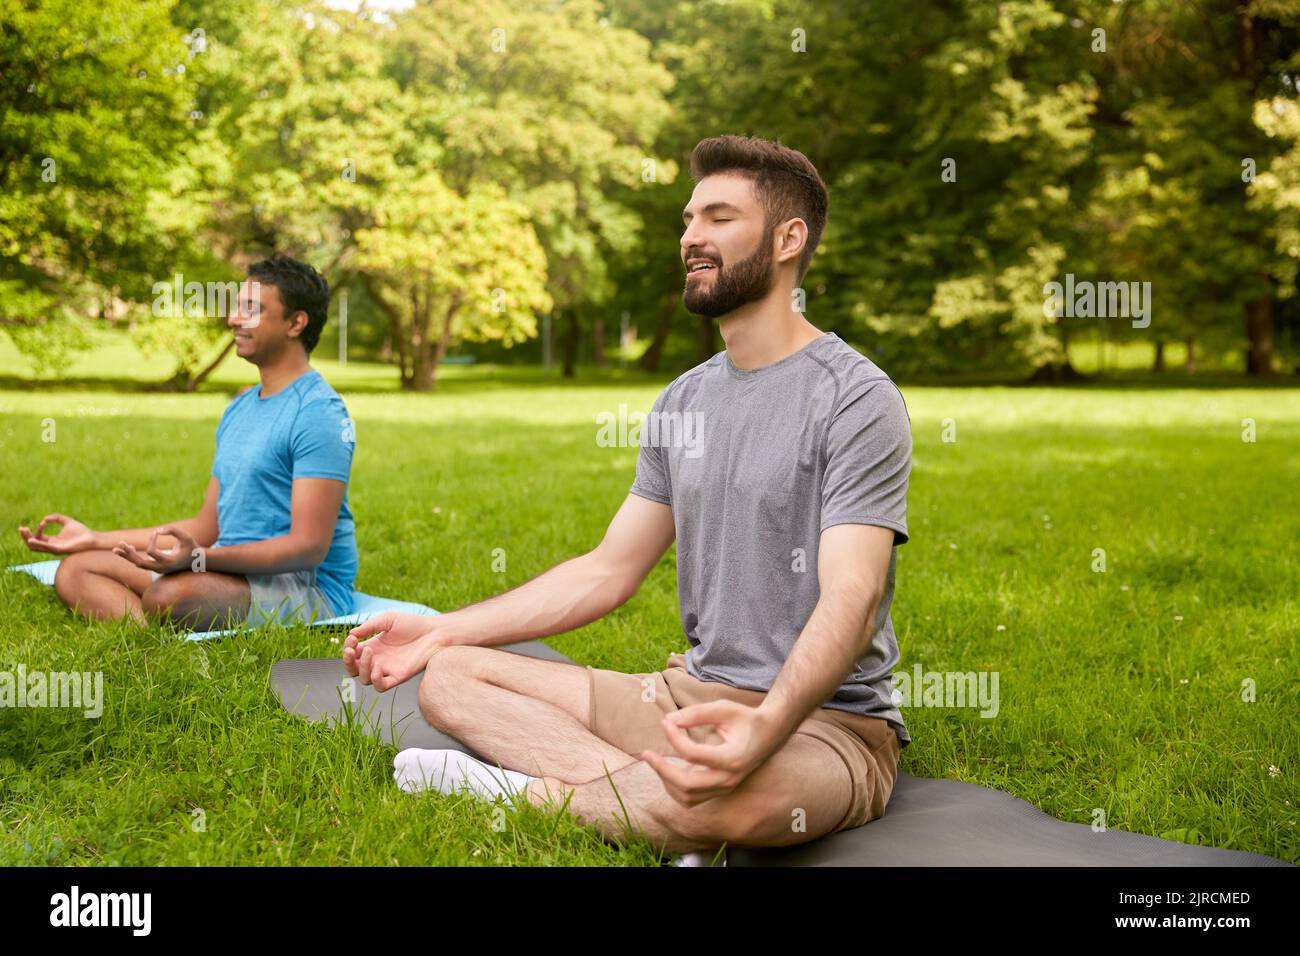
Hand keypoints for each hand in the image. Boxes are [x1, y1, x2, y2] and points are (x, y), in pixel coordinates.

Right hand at [18, 513, 95, 553]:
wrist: (93, 538)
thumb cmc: (81, 532)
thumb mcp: (66, 521)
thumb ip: (56, 518)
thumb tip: (44, 519)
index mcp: (52, 541)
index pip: (38, 538)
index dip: (37, 530)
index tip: (43, 522)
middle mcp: (51, 546)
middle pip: (33, 544)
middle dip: (25, 536)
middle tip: (21, 528)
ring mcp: (54, 549)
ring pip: (36, 548)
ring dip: (29, 540)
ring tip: (24, 532)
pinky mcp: (59, 549)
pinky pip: (45, 548)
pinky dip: (38, 543)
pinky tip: (33, 538)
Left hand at [112, 526, 200, 574]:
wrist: (196, 561)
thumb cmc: (191, 547)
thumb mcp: (186, 536)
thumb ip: (173, 530)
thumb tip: (156, 531)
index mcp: (168, 562)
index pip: (152, 551)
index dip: (151, 540)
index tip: (156, 533)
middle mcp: (161, 568)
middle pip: (140, 563)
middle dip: (129, 554)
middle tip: (120, 544)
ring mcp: (158, 570)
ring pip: (138, 564)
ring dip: (128, 556)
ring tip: (116, 548)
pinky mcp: (156, 568)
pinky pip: (141, 563)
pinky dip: (133, 556)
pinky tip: (128, 548)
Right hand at [343, 612, 441, 690]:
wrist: (433, 632)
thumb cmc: (412, 624)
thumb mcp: (387, 620)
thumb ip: (369, 626)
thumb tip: (351, 634)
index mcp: (373, 647)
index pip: (352, 654)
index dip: (347, 648)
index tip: (352, 639)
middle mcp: (377, 660)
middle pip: (353, 670)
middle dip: (347, 661)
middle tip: (351, 650)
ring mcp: (387, 670)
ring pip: (365, 679)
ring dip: (361, 667)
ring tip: (369, 652)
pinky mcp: (398, 677)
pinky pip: (381, 687)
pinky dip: (375, 680)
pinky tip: (377, 668)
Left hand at [640, 700, 780, 806]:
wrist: (768, 734)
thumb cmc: (745, 718)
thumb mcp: (723, 709)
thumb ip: (696, 713)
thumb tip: (668, 720)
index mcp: (732, 758)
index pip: (693, 754)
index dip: (674, 737)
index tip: (665, 722)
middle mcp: (729, 778)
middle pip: (687, 785)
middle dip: (662, 770)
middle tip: (646, 754)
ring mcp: (725, 788)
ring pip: (687, 797)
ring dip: (666, 781)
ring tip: (654, 760)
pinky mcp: (720, 790)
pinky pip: (692, 799)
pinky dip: (675, 788)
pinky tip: (668, 769)